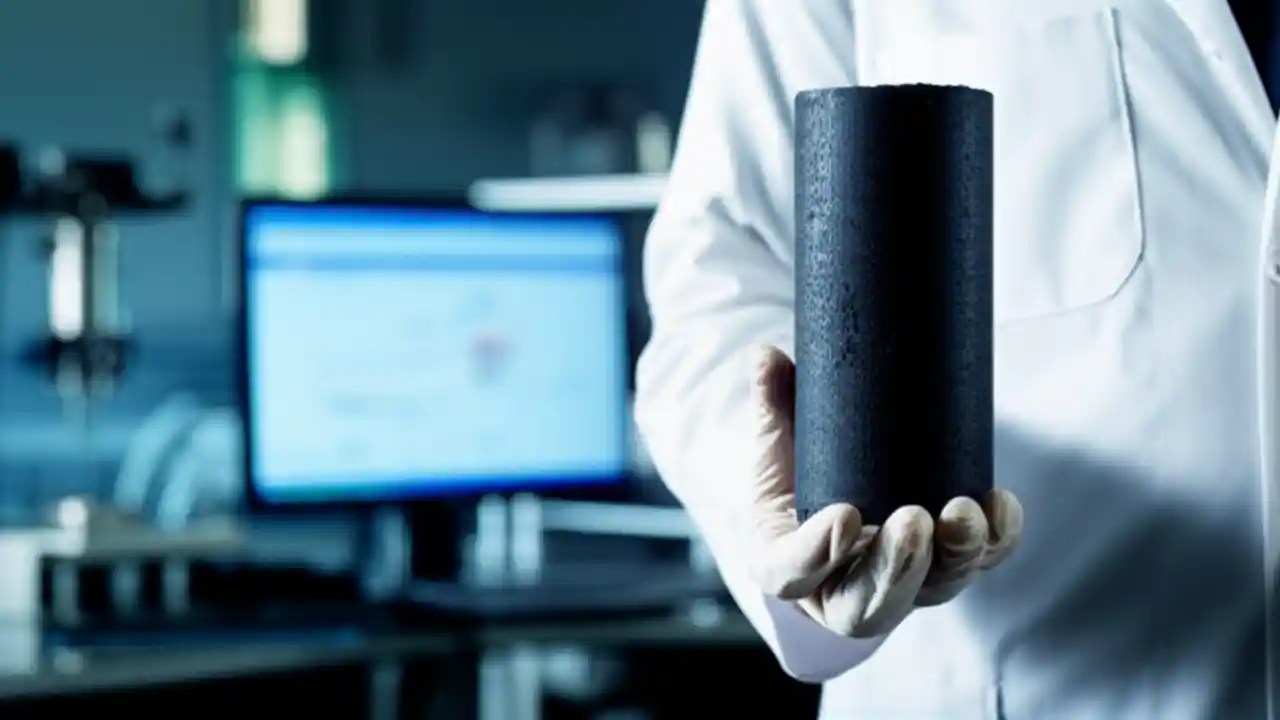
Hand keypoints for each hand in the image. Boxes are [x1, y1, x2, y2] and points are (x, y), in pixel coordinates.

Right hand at [745, 345, 1022, 637]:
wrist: (834, 496)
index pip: (791, 574)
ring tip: (965, 510)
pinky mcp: (944, 570)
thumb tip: (766, 355)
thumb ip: (771, 403)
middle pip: (868, 606)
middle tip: (913, 518)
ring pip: (931, 591)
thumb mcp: (775, 441)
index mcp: (784, 564)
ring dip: (955, 554)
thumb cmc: (795, 475)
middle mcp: (841, 592)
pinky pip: (977, 566)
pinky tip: (1000, 505)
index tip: (844, 515)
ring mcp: (900, 587)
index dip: (817, 553)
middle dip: (898, 565)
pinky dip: (995, 541)